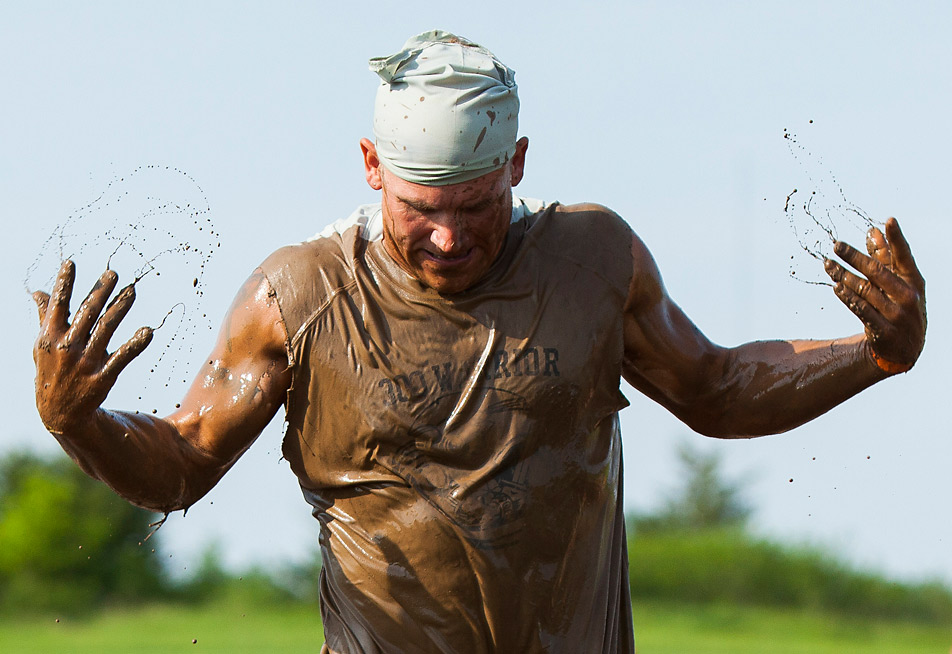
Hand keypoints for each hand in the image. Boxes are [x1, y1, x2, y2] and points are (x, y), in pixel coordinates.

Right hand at [33, 260, 152, 432]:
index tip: (71, 264)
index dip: (64, 285)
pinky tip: (148, 331)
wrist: (58, 413)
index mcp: (49, 336)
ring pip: (105, 330)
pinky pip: (122, 358)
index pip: (58, 306)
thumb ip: (45, 316)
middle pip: (86, 314)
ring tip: (132, 291)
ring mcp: (85, 362)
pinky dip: (135, 345)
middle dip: (99, 292)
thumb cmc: (52, 371)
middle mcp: (67, 347)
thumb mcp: (42, 344)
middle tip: (113, 273)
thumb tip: (39, 292)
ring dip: (119, 309)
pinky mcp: (102, 377)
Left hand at [823, 217, 925, 372]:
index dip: (897, 239)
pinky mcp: (884, 331)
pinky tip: (836, 287)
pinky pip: (862, 310)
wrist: (905, 348)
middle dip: (855, 257)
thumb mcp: (900, 283)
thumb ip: (886, 258)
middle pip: (878, 272)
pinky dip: (848, 298)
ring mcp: (897, 315)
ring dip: (844, 276)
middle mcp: (908, 296)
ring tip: (828, 265)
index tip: (889, 221)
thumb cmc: (901, 306)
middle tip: (836, 245)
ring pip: (865, 290)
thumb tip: (873, 231)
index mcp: (914, 281)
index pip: (904, 256)